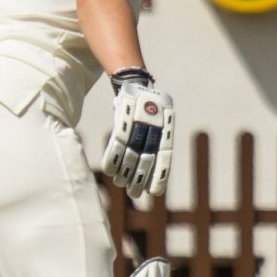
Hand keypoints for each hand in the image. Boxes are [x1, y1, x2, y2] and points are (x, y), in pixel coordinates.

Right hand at [104, 69, 174, 199]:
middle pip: (146, 157)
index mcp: (166, 130)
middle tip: (134, 194)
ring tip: (121, 184)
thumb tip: (148, 171)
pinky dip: (112, 158)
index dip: (160, 175)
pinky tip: (110, 171)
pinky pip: (117, 141)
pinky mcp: (123, 116)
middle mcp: (154, 126)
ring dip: (125, 170)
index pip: (164, 157)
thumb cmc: (148, 109)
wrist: (137, 83)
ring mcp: (138, 121)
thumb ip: (155, 143)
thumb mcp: (157, 123)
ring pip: (131, 151)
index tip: (155, 193)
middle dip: (139, 177)